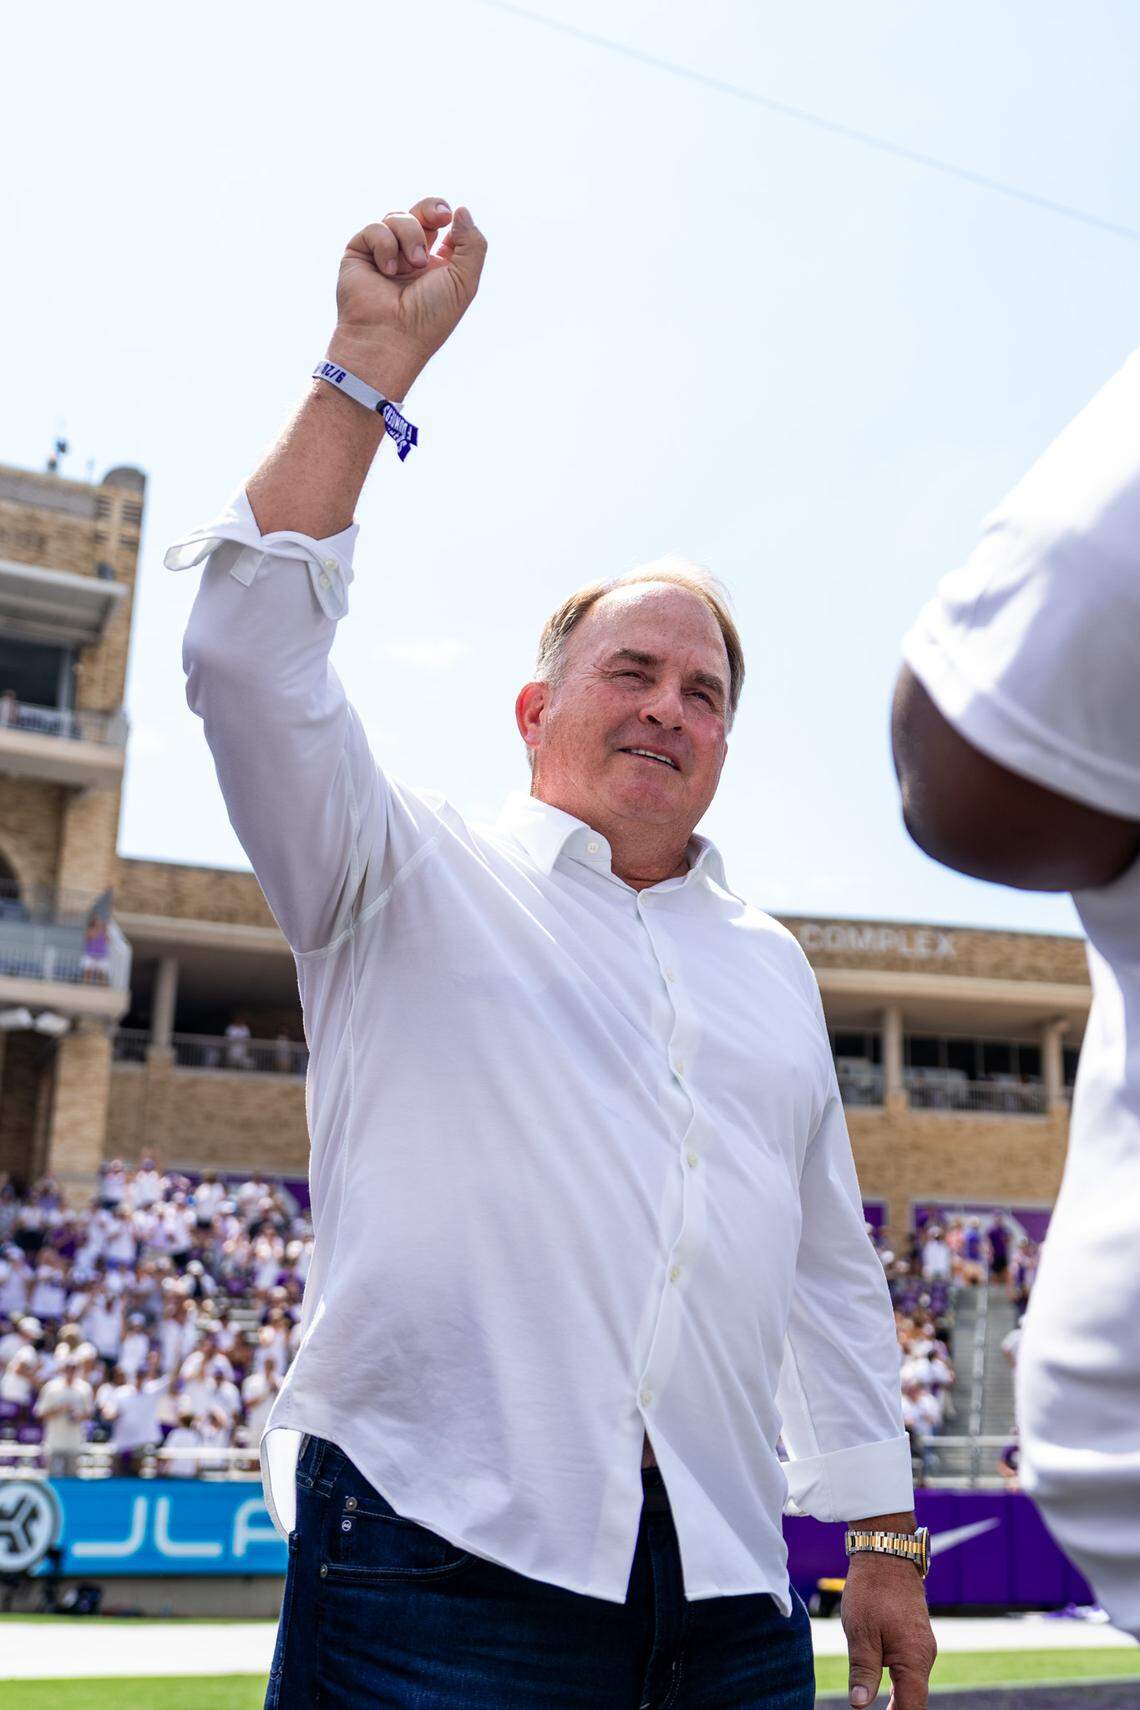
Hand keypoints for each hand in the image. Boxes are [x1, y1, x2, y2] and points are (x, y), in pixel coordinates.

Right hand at [329, 197, 487, 396]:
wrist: (390, 336)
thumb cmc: (429, 317)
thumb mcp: (464, 281)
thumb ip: (472, 244)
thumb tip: (462, 210)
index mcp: (436, 265)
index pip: (442, 226)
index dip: (446, 215)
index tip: (450, 219)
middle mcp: (410, 258)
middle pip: (420, 212)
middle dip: (431, 209)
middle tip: (439, 217)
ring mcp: (384, 255)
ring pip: (398, 217)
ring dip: (410, 235)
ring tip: (412, 264)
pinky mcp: (359, 253)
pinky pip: (374, 228)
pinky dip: (385, 244)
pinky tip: (387, 270)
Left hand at [842, 1556, 936, 1708]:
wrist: (886, 1553)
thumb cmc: (872, 1590)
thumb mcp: (860, 1631)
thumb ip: (863, 1671)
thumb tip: (860, 1705)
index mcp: (914, 1659)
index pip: (912, 1708)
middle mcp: (924, 1656)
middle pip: (914, 1699)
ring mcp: (921, 1645)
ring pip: (910, 1683)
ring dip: (895, 1697)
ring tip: (874, 1703)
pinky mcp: (914, 1636)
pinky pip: (908, 1666)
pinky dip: (896, 1679)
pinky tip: (879, 1683)